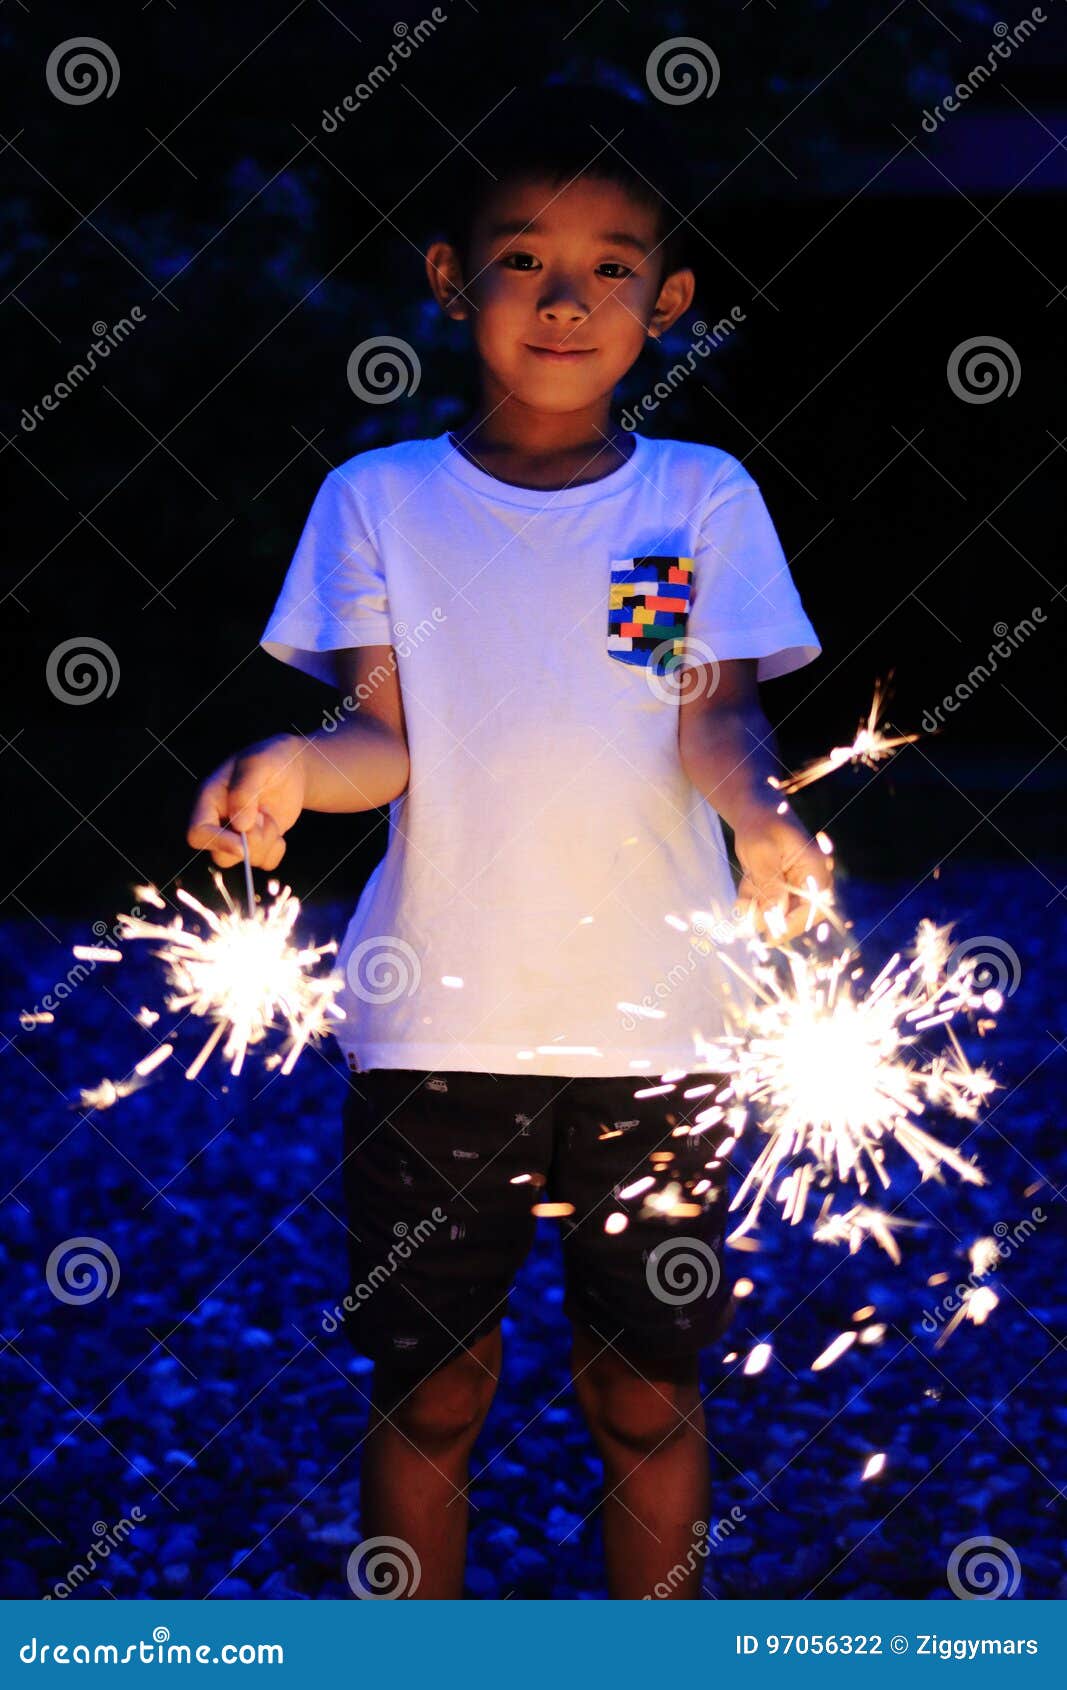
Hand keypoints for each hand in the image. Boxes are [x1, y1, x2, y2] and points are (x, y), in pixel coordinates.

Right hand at [186, 734, 306, 869]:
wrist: (289, 767)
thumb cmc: (270, 760)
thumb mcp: (258, 764)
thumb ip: (245, 791)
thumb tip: (240, 826)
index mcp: (208, 800)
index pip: (197, 833)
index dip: (217, 842)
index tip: (242, 843)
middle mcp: (218, 822)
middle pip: (221, 856)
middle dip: (250, 843)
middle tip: (265, 817)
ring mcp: (237, 835)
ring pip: (245, 861)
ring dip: (265, 843)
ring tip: (269, 816)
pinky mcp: (257, 843)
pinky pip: (266, 863)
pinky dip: (276, 852)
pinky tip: (278, 832)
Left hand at [731, 803, 833, 943]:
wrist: (752, 807)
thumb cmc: (761, 824)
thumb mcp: (763, 855)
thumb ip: (771, 887)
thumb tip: (775, 919)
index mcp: (815, 870)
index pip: (813, 908)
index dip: (793, 925)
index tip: (772, 937)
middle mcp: (807, 880)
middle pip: (795, 914)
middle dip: (771, 919)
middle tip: (749, 924)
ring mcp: (791, 883)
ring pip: (775, 911)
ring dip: (757, 911)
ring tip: (744, 898)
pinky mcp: (775, 884)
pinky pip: (763, 903)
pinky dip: (750, 902)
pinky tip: (743, 895)